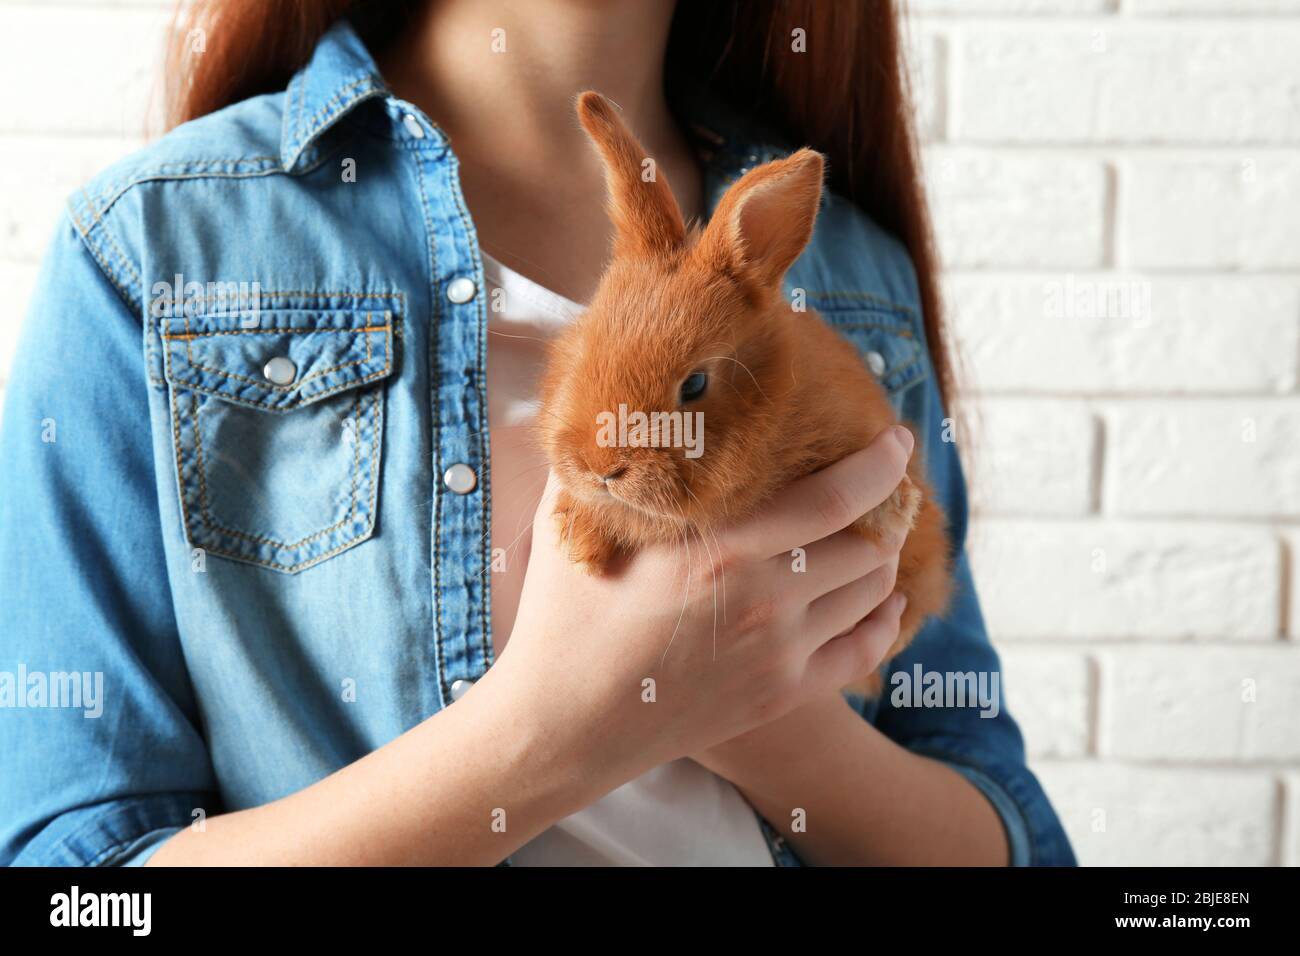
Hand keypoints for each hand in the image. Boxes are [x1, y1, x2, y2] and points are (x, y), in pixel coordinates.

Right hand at [487, 425, 915, 795]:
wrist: (560, 727)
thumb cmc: (562, 617)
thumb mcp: (575, 525)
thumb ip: (606, 457)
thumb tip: (615, 397)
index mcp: (721, 551)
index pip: (835, 497)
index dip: (880, 463)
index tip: (896, 440)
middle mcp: (764, 602)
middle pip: (868, 543)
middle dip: (888, 507)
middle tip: (885, 486)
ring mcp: (779, 654)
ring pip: (872, 592)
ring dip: (883, 556)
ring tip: (875, 533)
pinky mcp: (781, 695)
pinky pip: (864, 649)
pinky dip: (885, 618)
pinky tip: (883, 600)